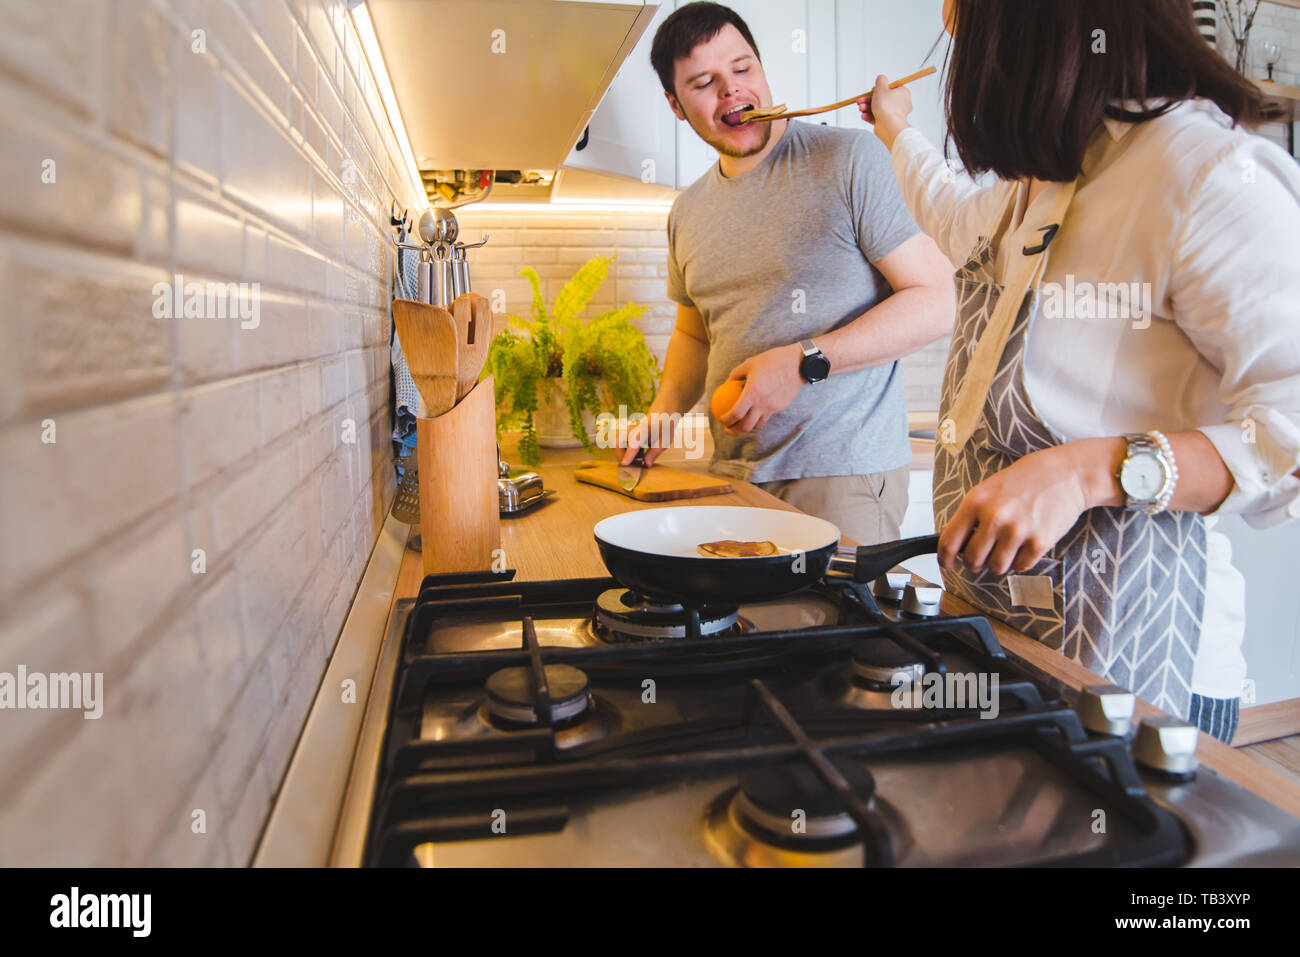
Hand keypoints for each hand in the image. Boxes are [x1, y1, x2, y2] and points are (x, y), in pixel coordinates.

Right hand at [620, 410, 675, 466]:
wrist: (662, 413)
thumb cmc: (665, 428)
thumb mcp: (665, 441)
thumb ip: (655, 453)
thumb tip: (646, 464)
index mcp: (645, 430)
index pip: (633, 444)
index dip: (628, 454)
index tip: (625, 464)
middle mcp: (633, 429)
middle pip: (618, 444)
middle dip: (622, 457)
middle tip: (633, 465)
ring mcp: (628, 430)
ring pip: (618, 445)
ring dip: (624, 455)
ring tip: (638, 459)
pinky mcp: (627, 432)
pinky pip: (621, 444)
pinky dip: (626, 451)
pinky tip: (638, 454)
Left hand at [719, 344, 803, 434]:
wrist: (799, 364)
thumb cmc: (772, 360)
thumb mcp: (750, 363)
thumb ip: (736, 374)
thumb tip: (726, 383)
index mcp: (752, 393)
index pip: (736, 414)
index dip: (726, 419)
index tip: (721, 419)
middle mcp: (762, 404)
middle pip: (746, 426)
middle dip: (734, 431)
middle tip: (727, 429)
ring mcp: (773, 408)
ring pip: (758, 425)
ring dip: (747, 428)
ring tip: (740, 425)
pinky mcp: (780, 407)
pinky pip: (767, 417)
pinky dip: (758, 419)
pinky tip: (754, 414)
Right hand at [857, 74, 912, 150]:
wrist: (888, 126)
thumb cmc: (887, 107)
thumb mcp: (881, 88)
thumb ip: (881, 80)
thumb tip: (881, 78)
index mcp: (903, 93)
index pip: (890, 88)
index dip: (879, 89)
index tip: (872, 90)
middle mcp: (901, 104)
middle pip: (882, 99)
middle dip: (869, 100)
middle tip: (860, 101)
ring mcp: (895, 114)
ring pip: (879, 108)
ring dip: (867, 108)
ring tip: (860, 109)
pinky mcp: (889, 123)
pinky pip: (879, 117)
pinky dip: (870, 116)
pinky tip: (863, 116)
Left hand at [937, 446, 1091, 575]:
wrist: (1066, 474)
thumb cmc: (1026, 480)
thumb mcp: (989, 489)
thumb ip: (971, 515)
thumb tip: (956, 544)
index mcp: (976, 502)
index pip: (949, 541)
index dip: (944, 559)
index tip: (947, 564)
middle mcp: (995, 517)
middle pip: (972, 559)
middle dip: (974, 563)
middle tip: (981, 557)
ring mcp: (1018, 531)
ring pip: (996, 567)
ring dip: (998, 563)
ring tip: (1006, 548)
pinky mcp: (1039, 542)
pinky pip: (1021, 567)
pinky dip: (1021, 561)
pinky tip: (1025, 545)